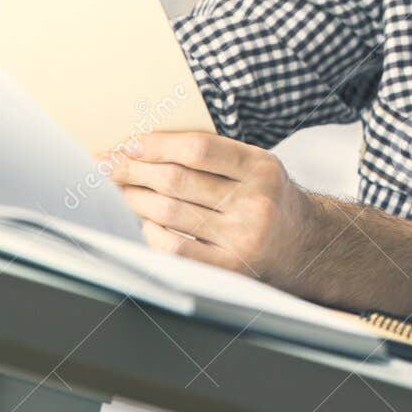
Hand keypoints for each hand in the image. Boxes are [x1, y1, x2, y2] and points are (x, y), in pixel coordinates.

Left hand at [102, 131, 315, 290]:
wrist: (306, 246)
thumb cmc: (269, 200)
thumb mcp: (258, 168)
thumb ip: (215, 156)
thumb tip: (144, 149)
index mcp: (262, 168)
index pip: (199, 149)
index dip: (157, 144)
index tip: (128, 144)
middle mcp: (255, 202)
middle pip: (177, 180)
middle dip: (132, 170)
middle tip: (105, 166)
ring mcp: (242, 237)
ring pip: (170, 213)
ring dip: (133, 199)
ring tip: (114, 190)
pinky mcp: (230, 267)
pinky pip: (176, 248)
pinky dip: (149, 232)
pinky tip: (138, 222)